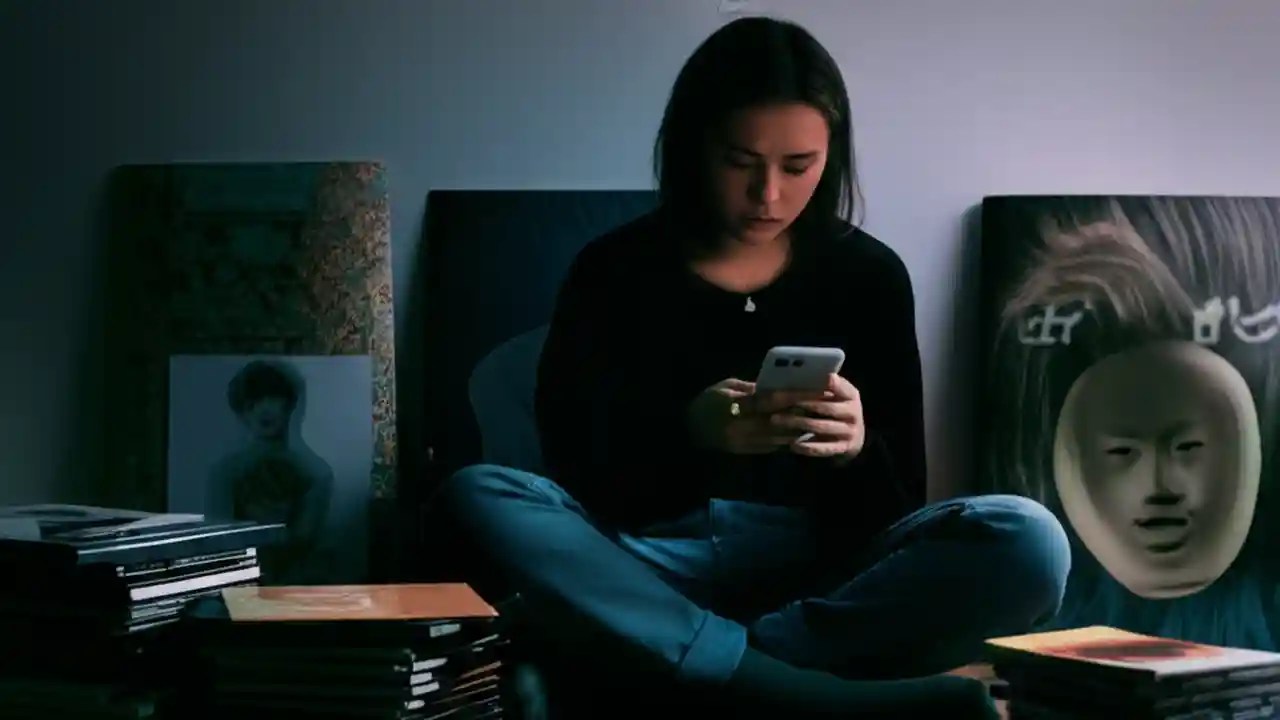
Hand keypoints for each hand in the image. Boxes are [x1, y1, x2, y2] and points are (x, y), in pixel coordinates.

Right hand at [687, 378, 818, 454]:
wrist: (689, 430)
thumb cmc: (707, 402)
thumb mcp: (726, 387)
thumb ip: (751, 387)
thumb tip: (777, 387)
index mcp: (735, 405)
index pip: (771, 400)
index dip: (794, 395)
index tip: (814, 390)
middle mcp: (741, 426)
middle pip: (780, 420)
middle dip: (803, 413)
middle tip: (824, 406)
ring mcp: (744, 442)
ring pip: (779, 437)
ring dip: (800, 429)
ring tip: (819, 421)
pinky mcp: (746, 452)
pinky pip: (772, 447)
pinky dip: (788, 441)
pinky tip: (802, 435)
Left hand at [772, 373, 865, 460]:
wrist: (854, 435)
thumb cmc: (838, 408)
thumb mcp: (837, 396)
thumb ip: (824, 387)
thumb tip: (799, 376)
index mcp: (851, 396)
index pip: (842, 388)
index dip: (834, 383)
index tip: (825, 377)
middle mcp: (853, 413)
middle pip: (827, 407)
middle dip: (802, 403)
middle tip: (776, 400)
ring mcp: (850, 432)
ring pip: (820, 427)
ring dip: (796, 423)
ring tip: (775, 419)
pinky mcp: (843, 448)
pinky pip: (823, 448)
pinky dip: (807, 447)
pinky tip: (792, 444)